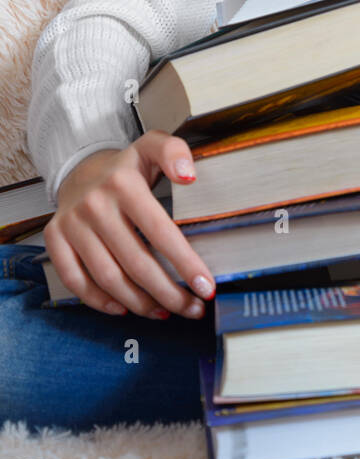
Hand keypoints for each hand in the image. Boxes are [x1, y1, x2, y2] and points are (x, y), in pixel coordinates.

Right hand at [44, 130, 215, 318]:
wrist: (81, 170)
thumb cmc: (127, 168)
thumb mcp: (153, 147)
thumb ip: (174, 152)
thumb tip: (189, 176)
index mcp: (124, 183)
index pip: (160, 232)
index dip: (185, 263)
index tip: (206, 287)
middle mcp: (95, 204)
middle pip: (136, 263)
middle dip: (169, 293)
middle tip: (192, 309)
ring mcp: (72, 224)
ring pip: (108, 278)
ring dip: (140, 303)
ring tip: (165, 311)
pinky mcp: (55, 239)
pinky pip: (76, 282)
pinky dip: (101, 302)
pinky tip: (126, 308)